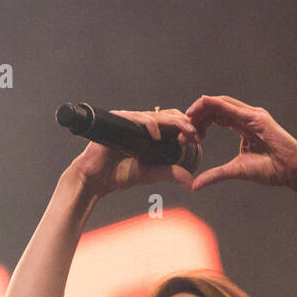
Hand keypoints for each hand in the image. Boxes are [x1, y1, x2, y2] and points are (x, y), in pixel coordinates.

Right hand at [69, 108, 198, 196]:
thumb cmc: (118, 174)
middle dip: (185, 123)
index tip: (200, 138)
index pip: (173, 124)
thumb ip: (170, 173)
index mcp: (150, 133)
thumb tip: (191, 182)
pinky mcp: (118, 120)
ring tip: (186, 132)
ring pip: (157, 115)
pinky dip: (150, 125)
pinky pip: (137, 118)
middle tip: (197, 134)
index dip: (188, 128)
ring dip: (174, 122)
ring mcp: (130, 120)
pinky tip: (159, 135)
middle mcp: (142, 124)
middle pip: (169, 115)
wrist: (95, 179)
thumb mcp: (150, 174)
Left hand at [184, 95, 296, 188]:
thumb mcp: (235, 171)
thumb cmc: (270, 170)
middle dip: (197, 115)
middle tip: (182, 125)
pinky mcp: (257, 117)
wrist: (290, 171)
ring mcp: (252, 115)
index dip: (199, 123)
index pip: (216, 118)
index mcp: (243, 127)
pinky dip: (215, 103)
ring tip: (187, 115)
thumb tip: (194, 186)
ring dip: (202, 107)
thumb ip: (215, 175)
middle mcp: (247, 118)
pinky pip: (232, 107)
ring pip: (222, 104)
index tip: (185, 135)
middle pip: (216, 109)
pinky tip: (202, 104)